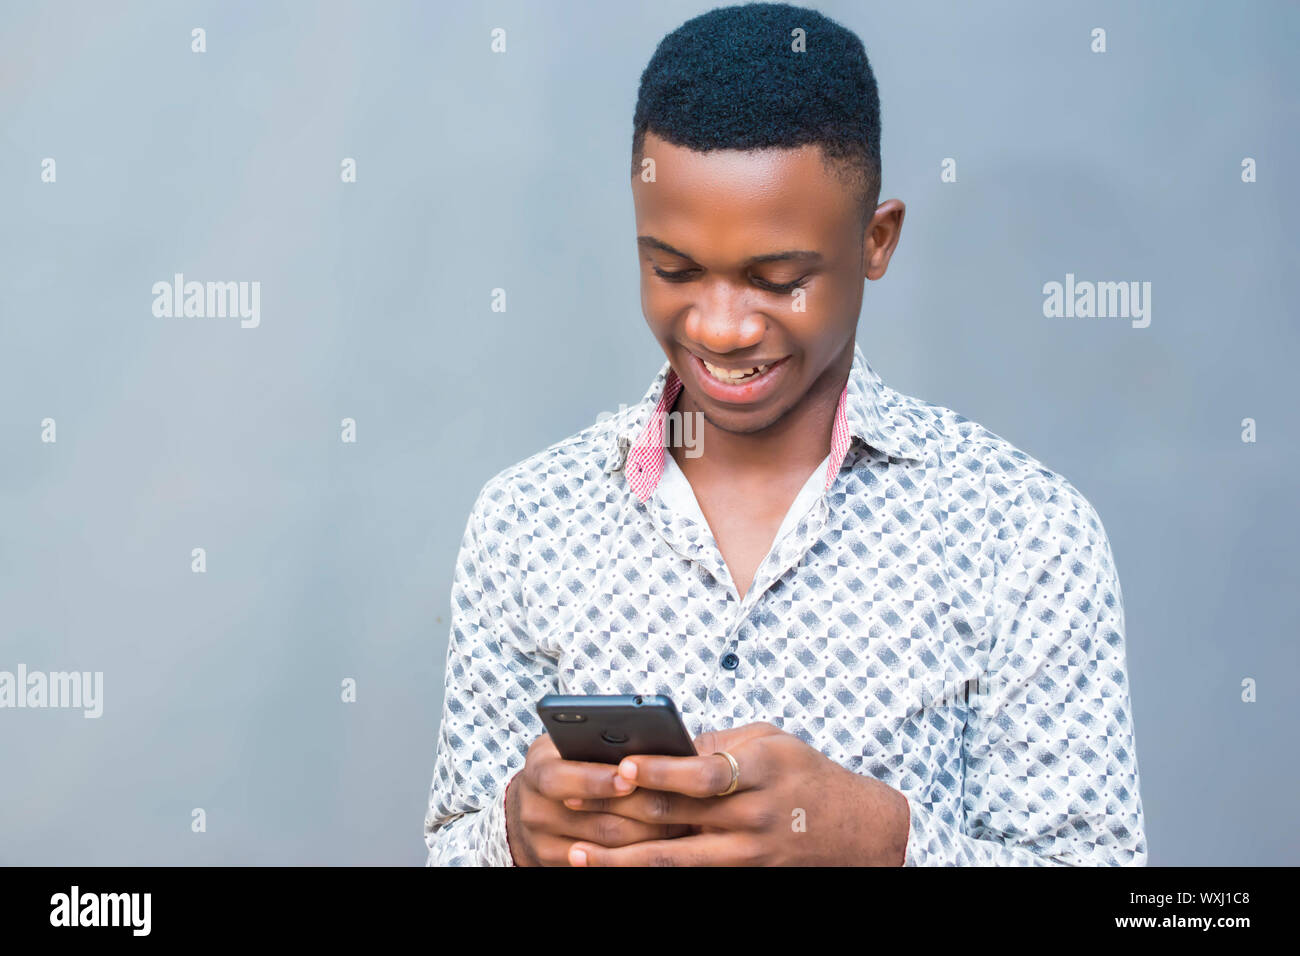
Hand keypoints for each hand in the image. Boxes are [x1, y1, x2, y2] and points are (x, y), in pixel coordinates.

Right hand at [503, 732, 692, 865]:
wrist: (530, 806)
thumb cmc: (563, 764)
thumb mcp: (569, 745)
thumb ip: (598, 744)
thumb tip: (650, 740)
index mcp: (537, 770)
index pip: (561, 778)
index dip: (597, 780)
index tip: (630, 777)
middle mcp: (534, 810)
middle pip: (597, 821)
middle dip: (643, 811)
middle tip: (680, 802)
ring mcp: (543, 844)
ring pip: (609, 848)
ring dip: (650, 836)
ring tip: (685, 821)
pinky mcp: (555, 865)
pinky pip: (604, 865)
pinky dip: (637, 854)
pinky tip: (664, 841)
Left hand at [561, 721, 910, 865]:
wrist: (858, 831)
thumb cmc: (806, 774)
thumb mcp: (770, 741)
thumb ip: (717, 744)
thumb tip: (660, 746)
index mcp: (760, 771)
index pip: (703, 773)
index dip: (661, 770)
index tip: (621, 765)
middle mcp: (753, 816)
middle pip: (677, 817)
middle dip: (621, 812)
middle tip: (573, 805)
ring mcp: (748, 854)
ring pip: (673, 860)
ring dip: (621, 859)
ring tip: (577, 854)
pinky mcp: (742, 876)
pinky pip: (687, 877)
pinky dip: (648, 874)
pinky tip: (614, 872)